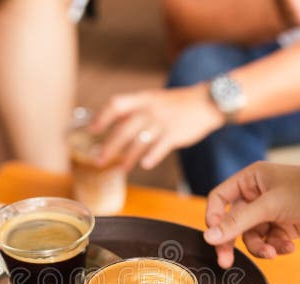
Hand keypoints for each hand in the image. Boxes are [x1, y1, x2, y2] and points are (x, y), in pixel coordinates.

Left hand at [91, 85, 223, 170]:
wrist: (206, 102)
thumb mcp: (153, 99)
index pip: (116, 105)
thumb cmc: (176, 104)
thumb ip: (135, 110)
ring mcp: (162, 123)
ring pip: (139, 143)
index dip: (102, 117)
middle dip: (109, 147)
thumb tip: (114, 123)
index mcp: (142, 99)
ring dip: (127, 158)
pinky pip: (159, 148)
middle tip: (99, 160)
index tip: (92, 130)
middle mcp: (149, 110)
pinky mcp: (174, 134)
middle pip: (123, 130)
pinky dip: (151, 158)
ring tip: (121, 168)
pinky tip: (144, 164)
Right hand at [204, 162, 299, 267]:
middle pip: (233, 222)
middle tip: (227, 262)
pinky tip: (289, 246)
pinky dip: (275, 247)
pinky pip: (268, 241)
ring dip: (260, 246)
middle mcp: (259, 193)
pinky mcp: (285, 226)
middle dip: (233, 241)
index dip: (214, 218)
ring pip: (251, 235)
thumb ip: (237, 222)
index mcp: (251, 178)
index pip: (220, 198)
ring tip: (274, 251)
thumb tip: (208, 237)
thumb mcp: (270, 206)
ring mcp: (272, 211)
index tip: (214, 237)